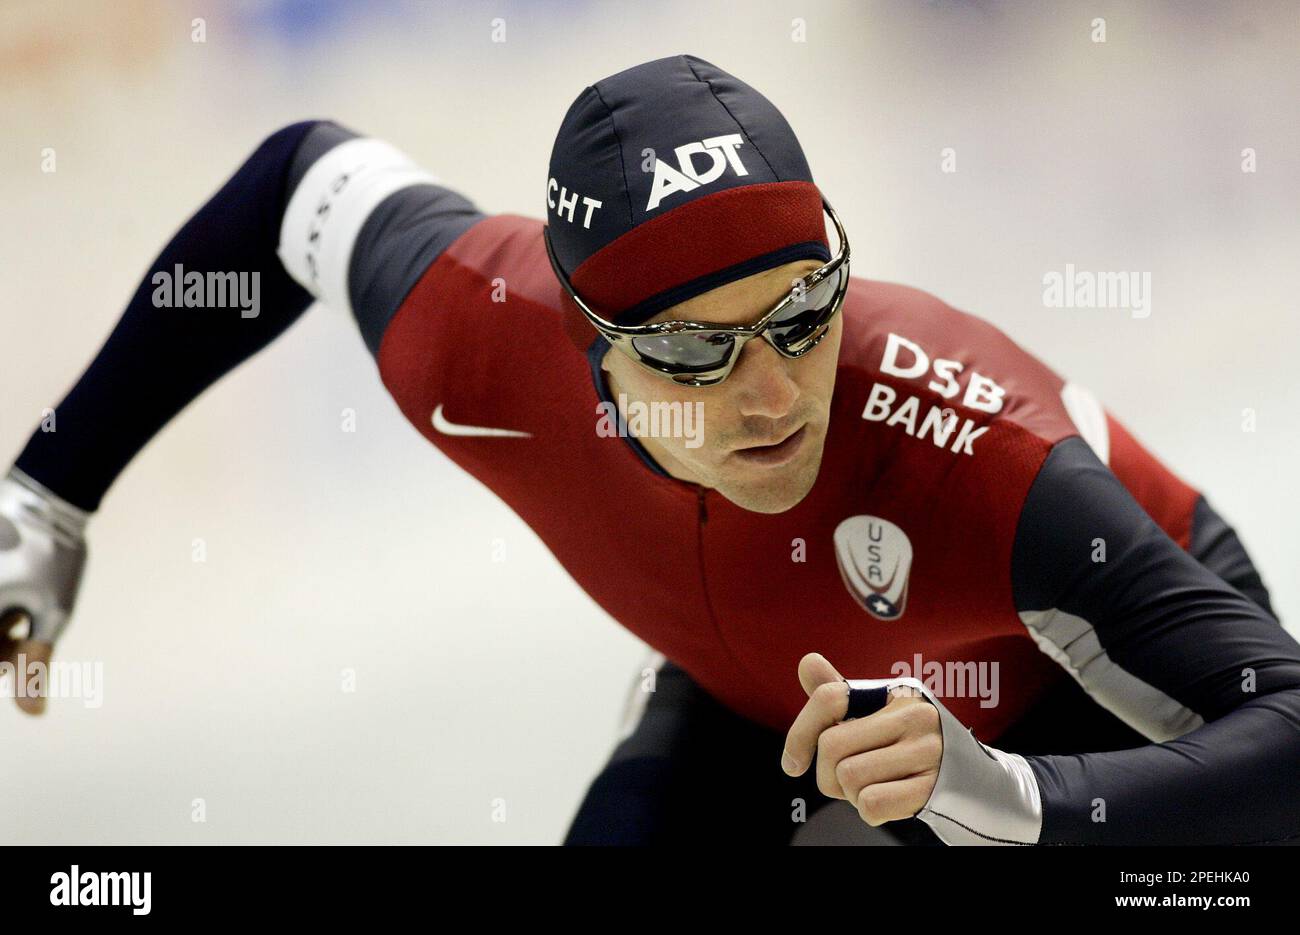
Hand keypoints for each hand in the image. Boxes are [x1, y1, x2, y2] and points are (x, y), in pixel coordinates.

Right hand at [0, 468, 90, 714]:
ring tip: (25, 608)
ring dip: (1, 628)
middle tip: (28, 630)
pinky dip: (2, 604)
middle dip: (4, 648)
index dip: (12, 665)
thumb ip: (36, 663)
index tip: (30, 647)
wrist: (44, 495)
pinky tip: (16, 593)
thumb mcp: (52, 613)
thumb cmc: (52, 556)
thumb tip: (33, 713)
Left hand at [781, 652, 941, 825]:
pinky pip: (871, 804)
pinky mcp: (932, 788)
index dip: (799, 733)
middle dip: (827, 773)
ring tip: (874, 785)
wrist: (969, 783)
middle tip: (847, 779)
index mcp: (893, 693)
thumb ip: (839, 694)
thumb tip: (807, 663)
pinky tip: (888, 800)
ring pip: (848, 777)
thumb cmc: (906, 746)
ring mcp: (927, 751)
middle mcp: (914, 715)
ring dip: (850, 793)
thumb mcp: (875, 716)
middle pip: (831, 746)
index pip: (829, 698)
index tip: (792, 764)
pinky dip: (869, 810)